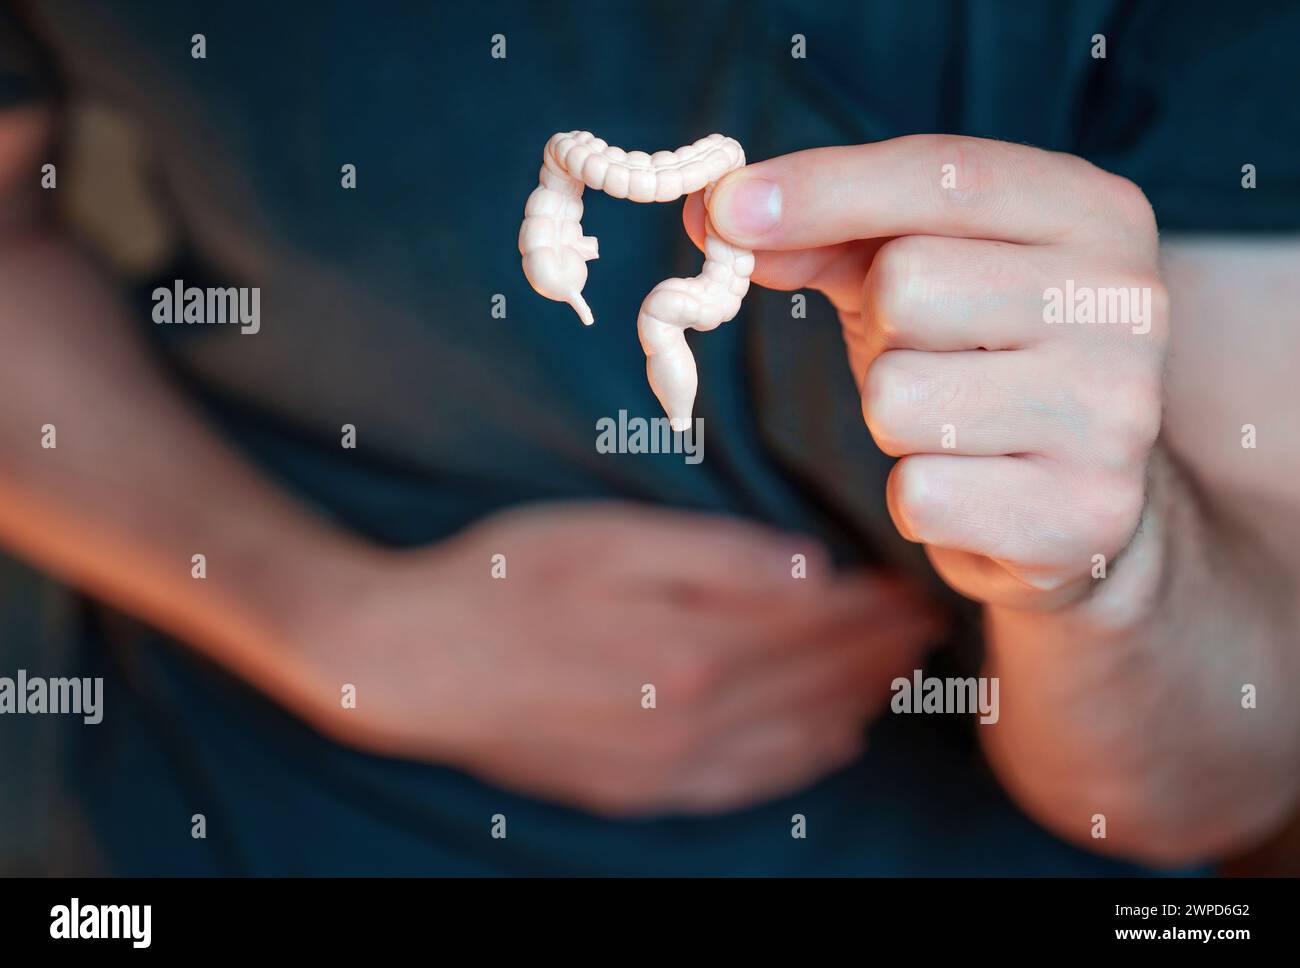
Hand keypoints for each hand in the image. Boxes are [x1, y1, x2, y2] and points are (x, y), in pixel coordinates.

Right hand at [295, 502, 943, 815]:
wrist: (408, 664)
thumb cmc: (503, 580)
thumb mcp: (605, 537)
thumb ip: (716, 555)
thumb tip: (812, 569)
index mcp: (694, 643)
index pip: (819, 625)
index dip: (876, 606)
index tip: (919, 585)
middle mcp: (695, 717)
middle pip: (821, 683)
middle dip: (884, 652)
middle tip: (930, 625)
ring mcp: (669, 766)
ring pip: (798, 740)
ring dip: (859, 704)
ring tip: (900, 676)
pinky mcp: (640, 793)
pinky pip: (750, 785)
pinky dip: (805, 761)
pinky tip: (832, 743)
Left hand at [687, 135, 1168, 610]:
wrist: (1080, 503)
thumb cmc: (981, 363)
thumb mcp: (914, 275)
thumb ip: (825, 236)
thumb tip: (711, 213)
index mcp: (1095, 215)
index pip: (946, 175)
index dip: (825, 187)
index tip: (726, 208)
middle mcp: (1125, 303)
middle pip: (907, 286)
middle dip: (882, 329)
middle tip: (930, 356)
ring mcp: (1116, 415)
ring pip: (899, 399)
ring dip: (894, 420)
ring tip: (955, 426)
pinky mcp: (1083, 514)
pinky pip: (919, 495)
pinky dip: (919, 497)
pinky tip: (975, 489)